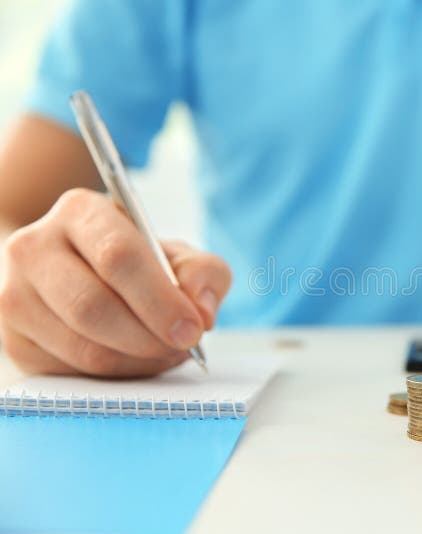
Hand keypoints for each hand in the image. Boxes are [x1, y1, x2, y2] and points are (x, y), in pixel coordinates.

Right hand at [0, 188, 231, 376]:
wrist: (84, 274)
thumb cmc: (140, 263)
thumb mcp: (179, 256)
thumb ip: (203, 274)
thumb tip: (200, 312)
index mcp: (80, 212)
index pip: (118, 256)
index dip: (159, 299)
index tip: (192, 328)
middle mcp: (33, 247)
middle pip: (92, 306)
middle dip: (149, 337)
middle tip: (183, 346)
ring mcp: (14, 295)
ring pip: (82, 347)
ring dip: (137, 360)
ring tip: (166, 352)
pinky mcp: (14, 340)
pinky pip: (71, 372)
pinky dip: (116, 374)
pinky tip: (137, 358)